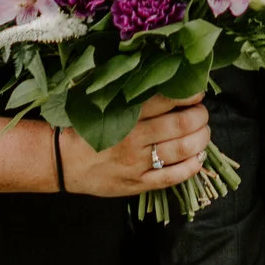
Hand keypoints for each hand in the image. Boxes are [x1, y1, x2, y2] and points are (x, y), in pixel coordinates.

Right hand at [59, 94, 211, 197]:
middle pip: (181, 124)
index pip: (166, 100)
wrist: (61, 161)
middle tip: (202, 112)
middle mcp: (134, 139)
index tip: (197, 92)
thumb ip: (131, 94)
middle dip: (200, 116)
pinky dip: (192, 166)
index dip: (189, 95)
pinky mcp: (138, 184)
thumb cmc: (84, 127)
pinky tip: (199, 157)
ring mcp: (137, 164)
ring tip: (203, 131)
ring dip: (201, 138)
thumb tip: (166, 79)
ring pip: (182, 150)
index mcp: (125, 114)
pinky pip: (173, 177)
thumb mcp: (104, 104)